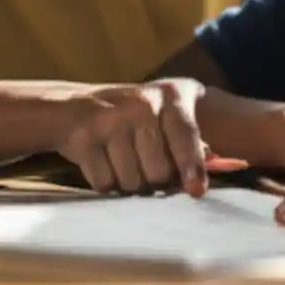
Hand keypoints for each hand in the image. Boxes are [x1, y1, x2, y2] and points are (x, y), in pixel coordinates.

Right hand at [52, 79, 243, 195]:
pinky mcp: (83, 138)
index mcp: (169, 94)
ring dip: (130, 184)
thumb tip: (211, 172)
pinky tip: (103, 163)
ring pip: (132, 181)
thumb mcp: (164, 115)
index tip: (196, 190)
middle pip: (159, 170)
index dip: (192, 163)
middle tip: (147, 169)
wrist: (74, 106)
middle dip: (155, 180)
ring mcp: (109, 119)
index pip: (185, 132)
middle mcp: (141, 102)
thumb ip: (189, 139)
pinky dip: (106, 183)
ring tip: (124, 163)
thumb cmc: (132, 117)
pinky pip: (105, 182)